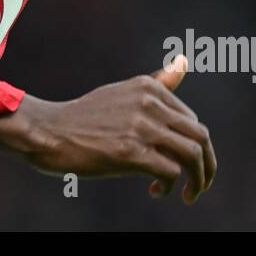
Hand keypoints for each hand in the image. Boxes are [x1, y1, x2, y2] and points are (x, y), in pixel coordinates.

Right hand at [0, 54, 216, 202]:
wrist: (49, 131)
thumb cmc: (85, 117)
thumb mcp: (123, 93)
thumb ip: (157, 83)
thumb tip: (183, 60)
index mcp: (148, 87)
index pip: (192, 120)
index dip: (195, 147)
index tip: (184, 165)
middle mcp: (148, 103)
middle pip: (200, 136)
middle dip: (207, 166)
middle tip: (199, 185)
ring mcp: (140, 127)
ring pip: (192, 155)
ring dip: (197, 180)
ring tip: (188, 195)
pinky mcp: (130, 152)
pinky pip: (171, 172)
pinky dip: (169, 187)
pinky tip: (155, 191)